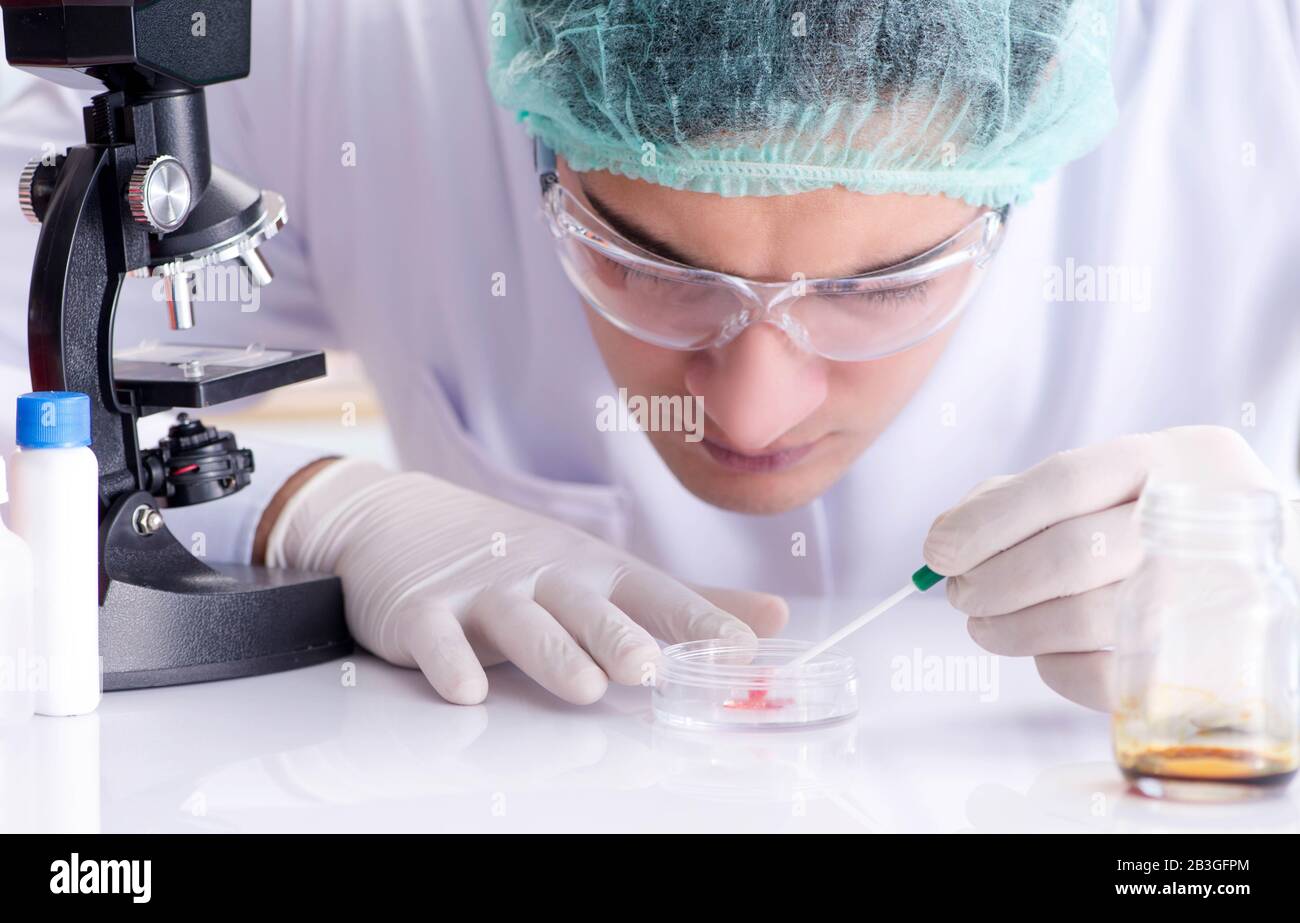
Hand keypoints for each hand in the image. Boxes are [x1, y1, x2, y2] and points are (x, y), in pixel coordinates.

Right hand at [267, 459, 787, 704]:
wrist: (400, 519)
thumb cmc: (517, 559)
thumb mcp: (600, 573)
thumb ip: (684, 604)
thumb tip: (774, 617)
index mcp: (593, 570)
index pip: (653, 594)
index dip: (697, 621)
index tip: (740, 647)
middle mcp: (544, 575)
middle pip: (586, 606)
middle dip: (619, 635)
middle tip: (649, 666)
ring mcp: (481, 591)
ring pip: (521, 623)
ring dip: (552, 653)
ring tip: (584, 687)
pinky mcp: (421, 610)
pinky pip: (436, 637)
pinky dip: (449, 661)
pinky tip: (467, 688)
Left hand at [921, 427, 1298, 711]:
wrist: (1244, 561)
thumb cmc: (1148, 516)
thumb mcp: (1104, 479)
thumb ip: (1017, 496)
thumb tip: (947, 538)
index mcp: (1180, 458)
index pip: (1066, 481)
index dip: (987, 520)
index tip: (938, 550)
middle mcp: (1204, 524)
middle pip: (1073, 553)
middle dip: (993, 580)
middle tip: (960, 592)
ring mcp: (1212, 597)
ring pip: (1084, 619)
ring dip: (1010, 628)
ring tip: (984, 622)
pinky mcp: (1203, 664)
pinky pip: (1107, 677)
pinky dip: (1054, 667)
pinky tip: (1041, 649)